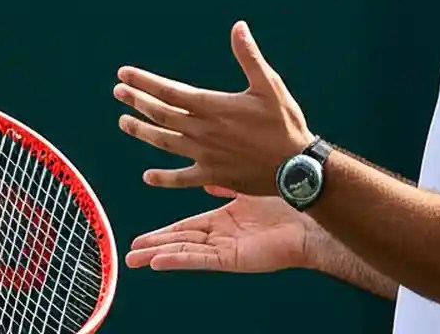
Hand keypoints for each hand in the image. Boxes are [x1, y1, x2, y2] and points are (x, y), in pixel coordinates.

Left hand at [114, 21, 314, 195]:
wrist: (296, 168)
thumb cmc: (284, 123)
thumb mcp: (269, 85)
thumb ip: (249, 56)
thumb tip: (238, 26)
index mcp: (212, 106)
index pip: (168, 91)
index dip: (144, 82)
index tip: (124, 74)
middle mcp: (202, 131)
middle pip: (161, 114)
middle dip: (137, 102)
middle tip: (119, 93)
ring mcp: (204, 154)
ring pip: (164, 142)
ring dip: (142, 132)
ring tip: (123, 123)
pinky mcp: (212, 175)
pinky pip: (181, 178)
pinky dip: (163, 178)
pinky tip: (148, 176)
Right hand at [126, 186, 317, 272]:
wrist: (309, 207)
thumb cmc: (289, 198)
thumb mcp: (249, 185)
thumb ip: (227, 183)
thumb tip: (208, 178)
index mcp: (226, 219)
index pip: (189, 227)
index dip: (165, 232)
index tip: (144, 236)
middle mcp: (223, 236)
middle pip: (181, 242)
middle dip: (154, 246)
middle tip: (129, 250)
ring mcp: (227, 248)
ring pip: (185, 252)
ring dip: (158, 255)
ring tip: (133, 259)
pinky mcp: (232, 257)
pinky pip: (200, 259)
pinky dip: (178, 260)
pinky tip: (158, 262)